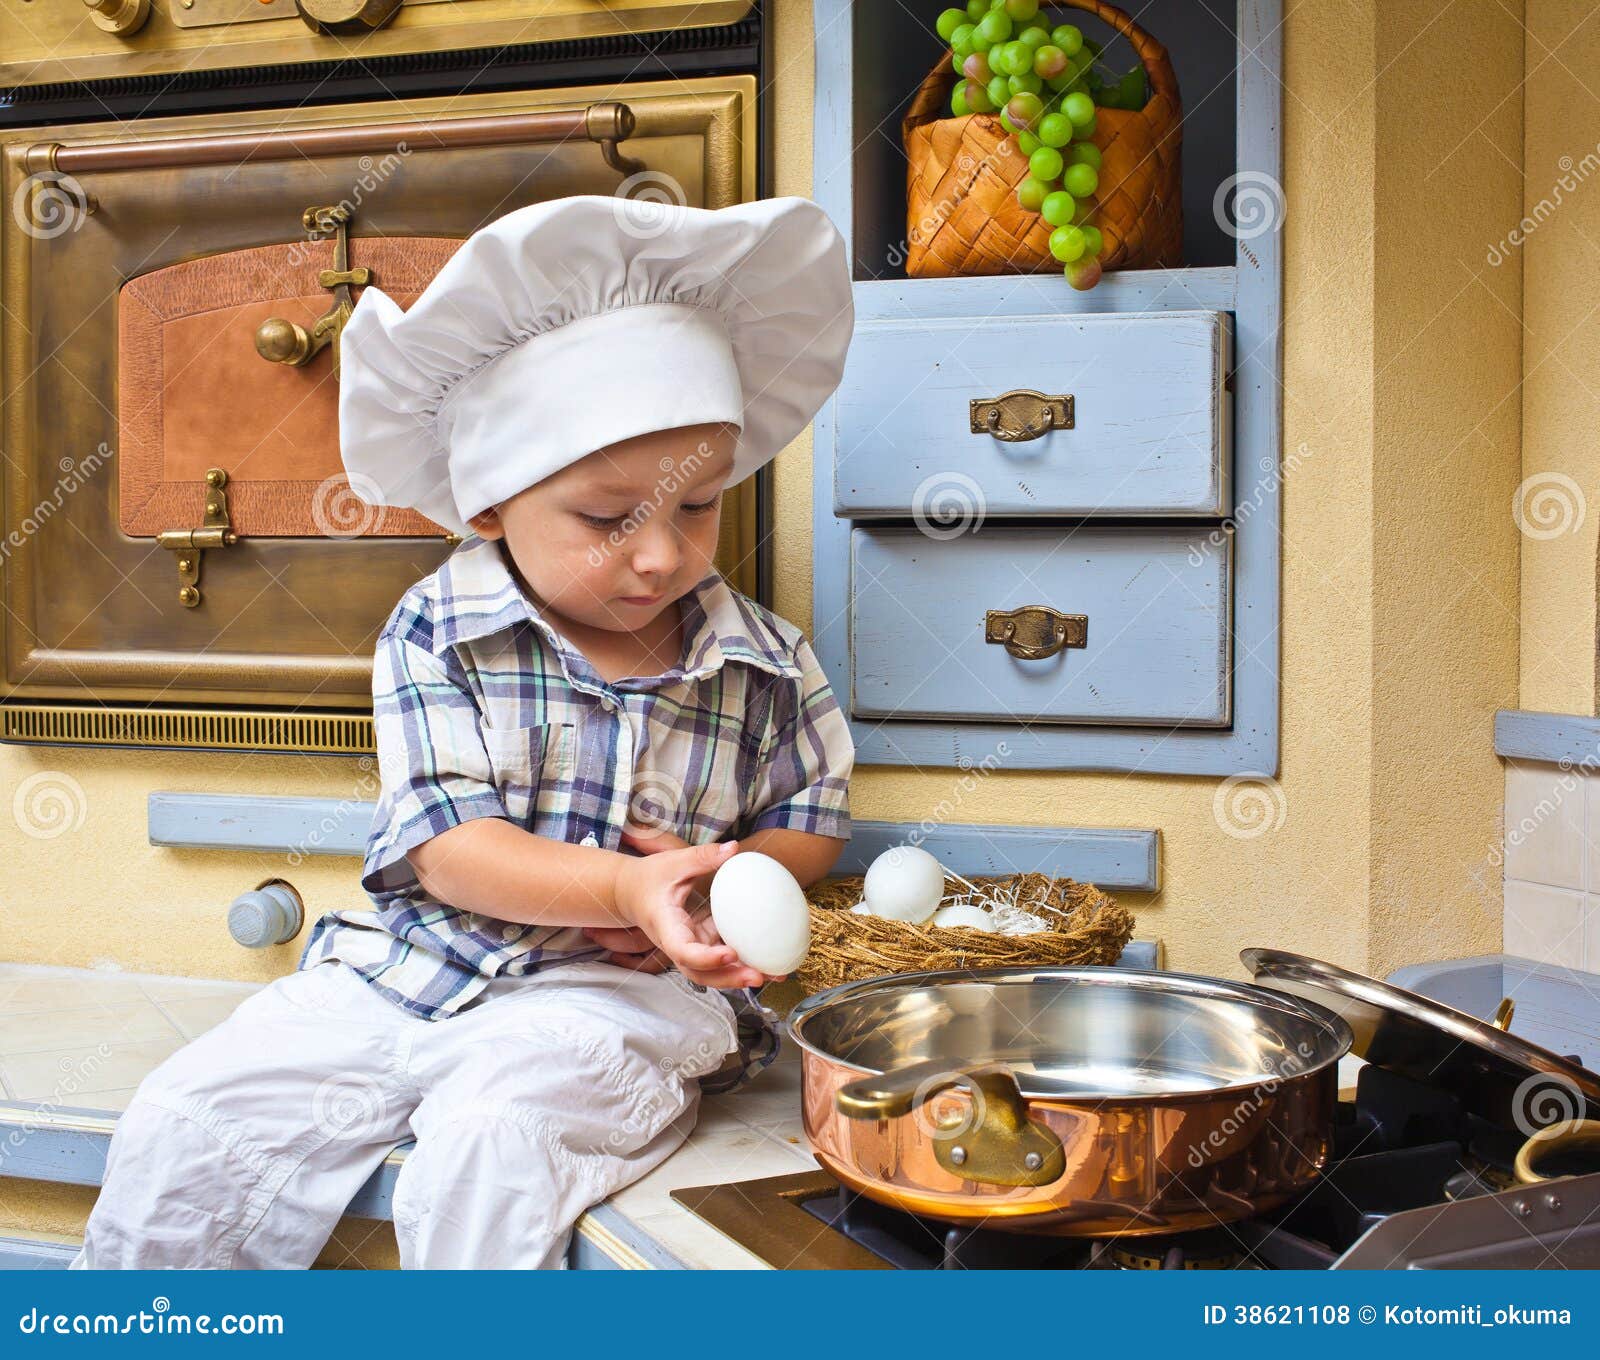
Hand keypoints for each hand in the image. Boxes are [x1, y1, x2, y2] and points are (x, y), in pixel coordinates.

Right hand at [611, 838, 765, 988]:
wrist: (632, 893)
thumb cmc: (650, 877)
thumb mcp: (674, 862)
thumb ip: (703, 857)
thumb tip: (734, 848)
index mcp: (667, 926)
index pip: (683, 951)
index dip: (706, 958)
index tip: (731, 954)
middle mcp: (677, 944)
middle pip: (700, 973)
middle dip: (729, 979)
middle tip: (759, 976)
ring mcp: (690, 946)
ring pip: (712, 972)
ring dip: (740, 976)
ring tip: (774, 975)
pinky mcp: (701, 942)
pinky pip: (720, 959)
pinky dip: (742, 962)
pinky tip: (769, 962)